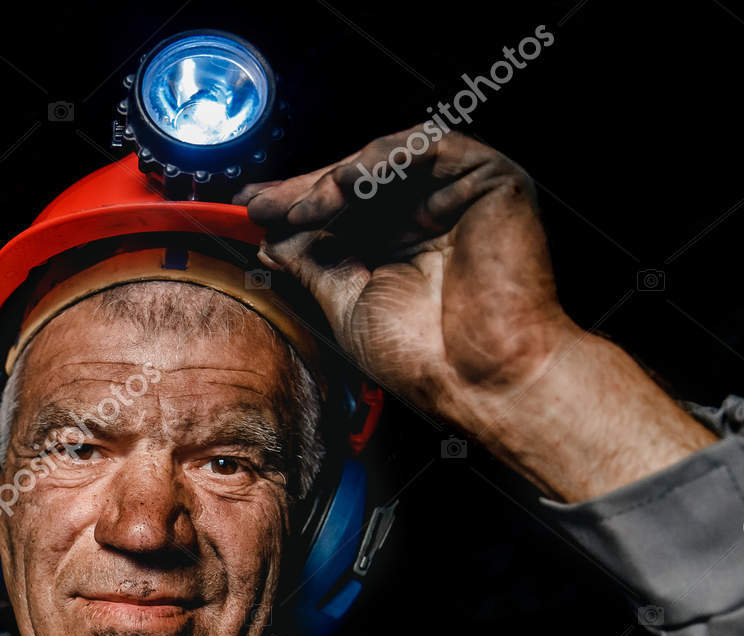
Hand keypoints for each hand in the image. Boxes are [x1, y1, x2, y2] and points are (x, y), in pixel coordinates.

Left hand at [237, 125, 570, 429]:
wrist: (479, 380)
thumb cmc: (423, 356)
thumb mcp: (346, 301)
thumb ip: (311, 263)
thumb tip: (271, 237)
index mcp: (403, 244)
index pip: (344, 211)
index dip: (296, 205)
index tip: (250, 209)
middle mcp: (433, 215)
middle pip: (361, 182)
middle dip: (306, 190)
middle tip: (262, 204)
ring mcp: (462, 195)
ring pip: (390, 162)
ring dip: (337, 178)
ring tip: (301, 207)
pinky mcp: (493, 180)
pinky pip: (434, 149)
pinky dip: (386, 158)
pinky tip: (346, 181)